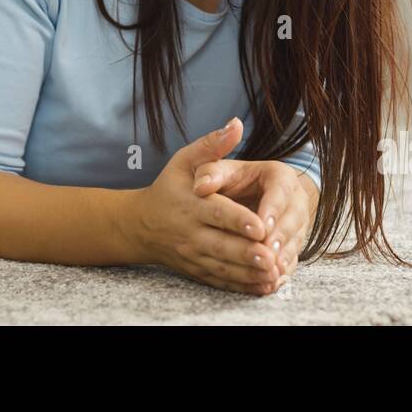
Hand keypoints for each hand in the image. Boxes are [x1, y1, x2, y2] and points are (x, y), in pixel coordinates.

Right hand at [127, 117, 284, 294]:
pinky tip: (262, 287)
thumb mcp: (184, 161)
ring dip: (248, 273)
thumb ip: (212, 145)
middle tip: (270, 256)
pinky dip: (241, 286)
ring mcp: (193, 255)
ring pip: (223, 267)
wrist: (139, 225)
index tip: (260, 225)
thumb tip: (236, 124)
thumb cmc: (168, 187)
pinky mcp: (197, 271)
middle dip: (246, 252)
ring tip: (272, 275)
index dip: (238, 220)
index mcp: (191, 204)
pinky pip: (221, 281)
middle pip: (221, 245)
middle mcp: (191, 232)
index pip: (217, 213)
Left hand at [191, 158, 314, 282]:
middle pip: (294, 217)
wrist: (243, 193)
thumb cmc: (229, 181)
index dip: (272, 209)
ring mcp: (296, 222)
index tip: (262, 227)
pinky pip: (293, 257)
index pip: (280, 191)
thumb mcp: (220, 172)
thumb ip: (210, 173)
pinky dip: (284, 269)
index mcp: (279, 176)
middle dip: (281, 235)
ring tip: (272, 268)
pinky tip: (273, 280)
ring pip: (296, 239)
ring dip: (284, 255)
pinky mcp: (293, 242)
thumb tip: (200, 188)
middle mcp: (294, 199)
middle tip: (268, 251)